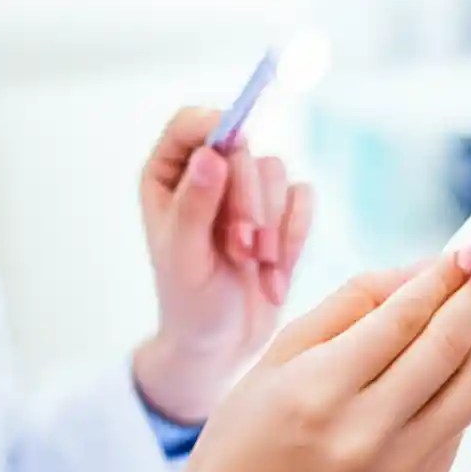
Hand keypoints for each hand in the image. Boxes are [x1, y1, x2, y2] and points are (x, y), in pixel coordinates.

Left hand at [135, 107, 313, 422]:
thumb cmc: (189, 305)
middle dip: (248, 201)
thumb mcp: (184, 259)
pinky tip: (274, 274)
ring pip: (276, 170)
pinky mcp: (279, 211)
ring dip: (271, 225)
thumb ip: (194, 206)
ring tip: (254, 266)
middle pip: (242, 149)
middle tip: (241, 248)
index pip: (191, 123)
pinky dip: (295, 237)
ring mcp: (245, 190)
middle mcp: (206, 174)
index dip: (216, 125)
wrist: (223, 348)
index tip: (234, 148)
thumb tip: (209, 154)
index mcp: (167, 177)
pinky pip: (303, 197)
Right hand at [136, 249, 470, 471]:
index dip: (441, 278)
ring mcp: (400, 470)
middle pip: (448, 348)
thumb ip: (348, 305)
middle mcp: (365, 433)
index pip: (403, 318)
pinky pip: (459, 425)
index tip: (464, 251)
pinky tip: (452, 365)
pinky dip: (464, 386)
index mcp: (319, 390)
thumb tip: (417, 273)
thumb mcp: (277, 357)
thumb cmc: (246, 437)